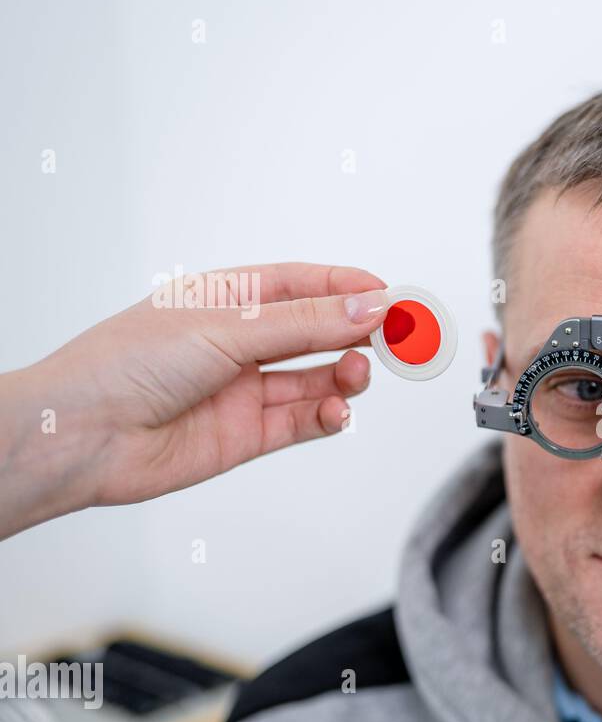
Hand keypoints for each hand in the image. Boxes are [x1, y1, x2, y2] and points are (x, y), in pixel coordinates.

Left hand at [0, 262, 389, 537]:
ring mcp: (243, 389)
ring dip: (345, 374)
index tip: (391, 296)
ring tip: (359, 373)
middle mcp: (237, 342)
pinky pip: (302, 420)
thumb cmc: (127, 365)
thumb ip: (306, 323)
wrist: (82, 435)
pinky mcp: (247, 434)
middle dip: (358, 331)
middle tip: (399, 336)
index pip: (302, 286)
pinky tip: (337, 409)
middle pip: (316, 331)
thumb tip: (369, 308)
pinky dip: (327, 414)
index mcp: (225, 298)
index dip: (348, 289)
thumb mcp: (228, 328)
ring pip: (315, 377)